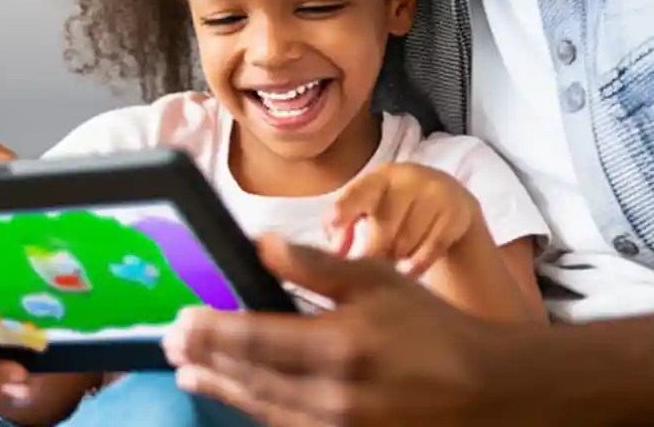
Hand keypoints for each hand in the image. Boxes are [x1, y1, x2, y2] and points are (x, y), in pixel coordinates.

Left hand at [163, 236, 525, 426]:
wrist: (482, 388)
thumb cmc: (429, 327)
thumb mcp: (376, 280)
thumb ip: (315, 266)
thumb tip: (262, 245)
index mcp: (340, 345)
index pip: (258, 339)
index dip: (214, 330)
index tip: (182, 319)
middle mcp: (333, 394)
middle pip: (250, 377)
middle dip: (206, 359)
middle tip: (171, 344)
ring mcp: (338, 426)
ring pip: (263, 407)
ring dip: (222, 388)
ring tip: (190, 373)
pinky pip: (287, 426)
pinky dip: (256, 409)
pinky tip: (238, 395)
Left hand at [329, 163, 481, 275]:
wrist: (448, 198)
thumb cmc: (395, 207)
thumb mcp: (369, 209)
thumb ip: (345, 226)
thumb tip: (335, 252)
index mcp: (377, 178)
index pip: (358, 193)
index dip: (344, 208)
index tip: (333, 223)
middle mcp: (406, 179)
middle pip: (383, 228)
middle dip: (376, 251)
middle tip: (373, 262)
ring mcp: (434, 192)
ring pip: (407, 242)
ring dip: (397, 258)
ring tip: (396, 256)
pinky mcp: (456, 211)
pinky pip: (432, 248)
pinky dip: (419, 263)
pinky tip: (411, 269)